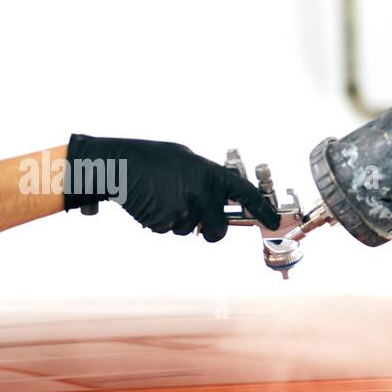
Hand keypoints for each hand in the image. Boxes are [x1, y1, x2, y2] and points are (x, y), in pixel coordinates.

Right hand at [62, 134, 280, 241]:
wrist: (119, 164)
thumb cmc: (152, 158)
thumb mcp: (185, 159)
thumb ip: (205, 179)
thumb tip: (218, 200)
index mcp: (210, 174)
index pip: (244, 193)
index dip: (261, 208)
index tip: (273, 220)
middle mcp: (201, 194)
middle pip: (217, 230)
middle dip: (211, 233)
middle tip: (203, 226)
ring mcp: (182, 210)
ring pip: (188, 230)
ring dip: (177, 220)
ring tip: (161, 196)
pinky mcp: (162, 223)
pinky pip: (167, 229)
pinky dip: (159, 220)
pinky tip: (149, 202)